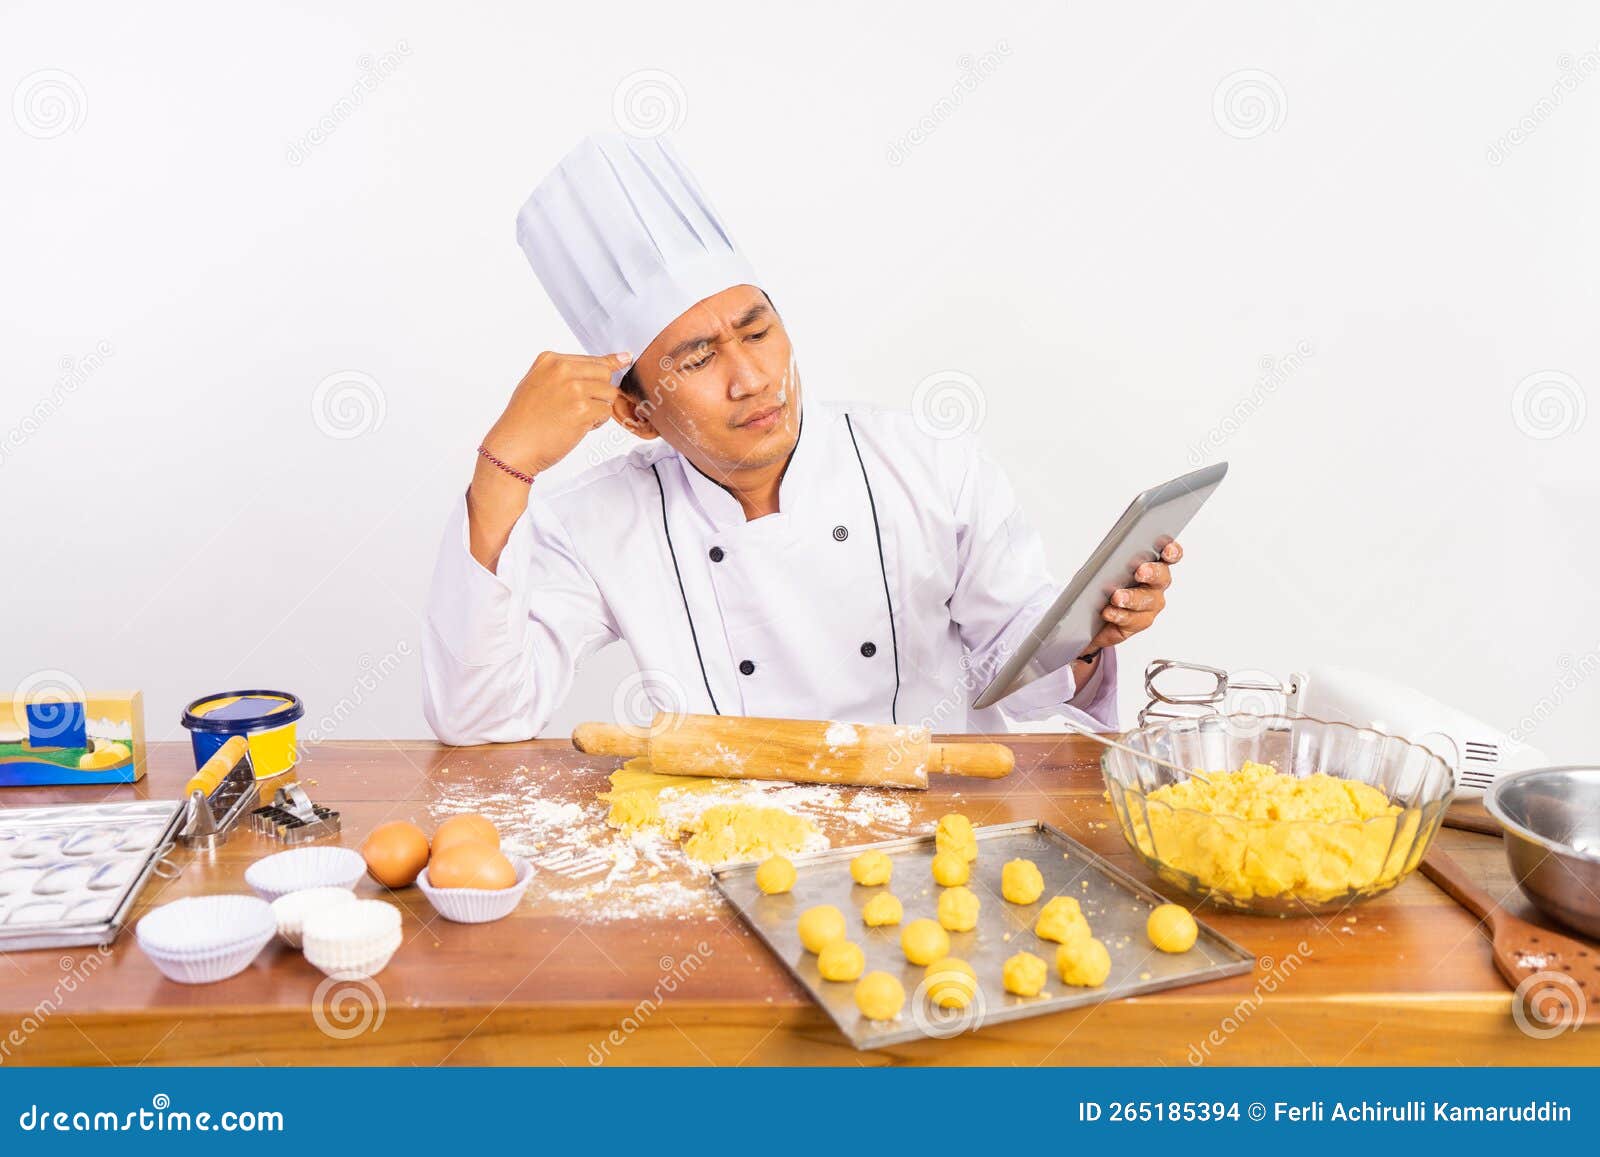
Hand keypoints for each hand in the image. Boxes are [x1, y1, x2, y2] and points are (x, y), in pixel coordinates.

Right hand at [479, 349, 633, 478]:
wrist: (513, 446)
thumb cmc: (525, 420)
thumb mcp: (539, 384)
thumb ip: (569, 372)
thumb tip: (620, 358)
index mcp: (550, 360)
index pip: (592, 359)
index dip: (604, 371)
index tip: (623, 360)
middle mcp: (562, 370)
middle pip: (604, 374)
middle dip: (600, 392)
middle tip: (581, 407)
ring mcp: (573, 389)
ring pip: (609, 393)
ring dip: (599, 408)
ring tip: (576, 418)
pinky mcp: (582, 410)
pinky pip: (606, 412)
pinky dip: (597, 422)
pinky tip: (578, 427)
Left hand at [1087, 540, 1182, 651]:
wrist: (1092, 614)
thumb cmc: (1103, 583)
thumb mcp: (1106, 567)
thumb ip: (1114, 559)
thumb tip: (1111, 556)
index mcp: (1153, 563)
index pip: (1169, 555)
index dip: (1172, 551)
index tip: (1167, 550)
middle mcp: (1157, 584)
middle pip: (1161, 576)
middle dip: (1152, 573)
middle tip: (1140, 572)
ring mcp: (1151, 605)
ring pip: (1146, 600)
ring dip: (1132, 598)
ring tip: (1117, 597)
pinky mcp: (1139, 622)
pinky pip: (1132, 620)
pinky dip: (1119, 615)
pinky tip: (1108, 612)